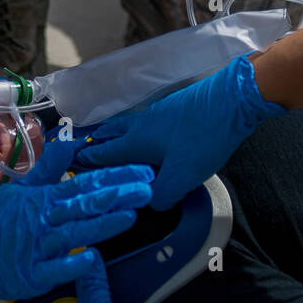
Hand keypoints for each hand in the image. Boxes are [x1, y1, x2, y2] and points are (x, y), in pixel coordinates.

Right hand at [0, 165, 153, 302]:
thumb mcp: (20, 189)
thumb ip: (48, 168)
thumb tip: (70, 142)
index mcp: (43, 199)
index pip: (85, 184)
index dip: (115, 178)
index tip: (142, 173)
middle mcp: (43, 220)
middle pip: (85, 205)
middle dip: (118, 196)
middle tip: (148, 188)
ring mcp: (37, 248)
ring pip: (74, 234)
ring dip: (103, 224)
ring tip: (130, 216)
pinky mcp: (30, 275)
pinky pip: (54, 269)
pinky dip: (73, 263)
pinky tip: (94, 258)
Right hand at [74, 54, 285, 208]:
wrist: (232, 100)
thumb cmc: (204, 138)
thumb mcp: (183, 176)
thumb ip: (161, 195)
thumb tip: (148, 202)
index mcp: (136, 141)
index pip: (104, 153)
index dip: (87, 161)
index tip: (71, 165)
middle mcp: (140, 124)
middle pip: (110, 133)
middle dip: (95, 142)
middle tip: (81, 149)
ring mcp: (156, 113)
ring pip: (125, 124)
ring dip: (112, 133)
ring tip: (105, 139)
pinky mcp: (172, 108)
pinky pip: (140, 121)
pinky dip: (131, 129)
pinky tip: (143, 135)